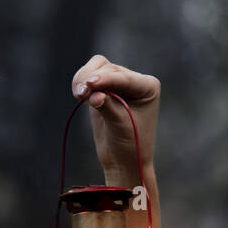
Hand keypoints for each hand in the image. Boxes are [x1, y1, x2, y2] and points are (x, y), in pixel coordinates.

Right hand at [71, 55, 158, 184]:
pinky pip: (88, 76)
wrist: (123, 160)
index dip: (106, 79)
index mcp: (148, 87)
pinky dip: (81, 82)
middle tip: (81, 95)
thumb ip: (107, 105)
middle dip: (93, 80)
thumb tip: (93, 94)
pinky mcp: (103, 88)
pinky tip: (79, 94)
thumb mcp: (120, 124)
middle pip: (109, 69)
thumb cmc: (130, 144)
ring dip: (84, 78)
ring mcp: (118, 83)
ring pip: (97, 67)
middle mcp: (135, 81)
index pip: (124, 78)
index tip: (91, 83)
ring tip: (79, 95)